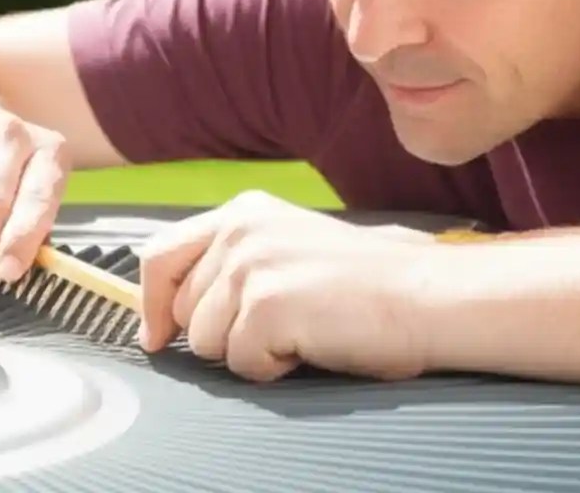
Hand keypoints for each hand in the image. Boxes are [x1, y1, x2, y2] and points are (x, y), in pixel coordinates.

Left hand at [137, 191, 434, 382]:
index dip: (151, 302)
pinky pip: (242, 363)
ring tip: (301, 330)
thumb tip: (175, 308)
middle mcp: (239, 231)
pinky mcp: (266, 305)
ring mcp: (250, 266)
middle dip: (219, 333)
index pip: (160, 255)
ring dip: (249, 351)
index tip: (155, 334)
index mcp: (243, 211)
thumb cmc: (371, 282)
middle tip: (280, 325)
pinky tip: (311, 343)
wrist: (428, 294)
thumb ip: (234, 262)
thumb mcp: (289, 247)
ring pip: (205, 343)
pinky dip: (274, 368)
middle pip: (181, 310)